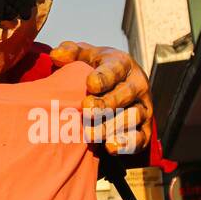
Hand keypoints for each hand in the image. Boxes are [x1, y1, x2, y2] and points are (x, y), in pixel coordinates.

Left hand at [51, 41, 152, 155]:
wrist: (115, 86)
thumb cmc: (95, 67)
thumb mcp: (84, 54)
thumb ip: (70, 52)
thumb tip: (55, 54)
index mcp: (123, 64)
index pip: (115, 69)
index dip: (104, 77)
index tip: (90, 84)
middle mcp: (137, 85)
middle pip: (125, 95)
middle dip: (106, 103)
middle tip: (87, 110)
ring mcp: (143, 107)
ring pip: (132, 117)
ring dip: (112, 126)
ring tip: (91, 133)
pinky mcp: (144, 128)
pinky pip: (140, 137)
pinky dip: (127, 144)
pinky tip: (110, 147)